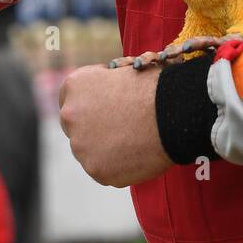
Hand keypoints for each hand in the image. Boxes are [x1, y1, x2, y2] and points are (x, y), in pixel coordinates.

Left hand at [58, 63, 172, 186]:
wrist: (171, 111)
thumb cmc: (153, 86)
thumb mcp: (121, 71)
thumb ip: (103, 86)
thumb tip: (105, 96)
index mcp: (75, 86)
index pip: (71, 98)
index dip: (90, 101)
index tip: (106, 105)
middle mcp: (70, 115)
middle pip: (76, 126)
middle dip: (94, 127)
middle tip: (121, 126)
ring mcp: (81, 146)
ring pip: (89, 150)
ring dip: (105, 147)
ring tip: (134, 139)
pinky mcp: (96, 170)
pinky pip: (105, 169)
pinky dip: (118, 165)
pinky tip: (137, 153)